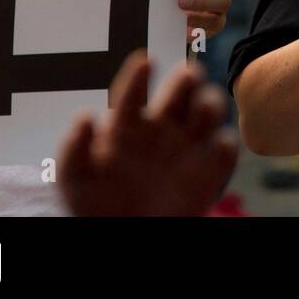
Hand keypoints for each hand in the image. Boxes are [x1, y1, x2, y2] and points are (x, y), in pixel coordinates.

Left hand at [58, 51, 237, 215]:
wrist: (126, 236)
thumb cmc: (97, 204)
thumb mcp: (74, 179)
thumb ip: (73, 149)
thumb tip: (85, 117)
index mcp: (129, 122)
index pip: (136, 91)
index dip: (140, 75)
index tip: (145, 62)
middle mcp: (163, 125)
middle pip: (184, 87)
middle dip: (188, 77)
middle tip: (188, 75)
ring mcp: (189, 144)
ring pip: (210, 108)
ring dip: (209, 102)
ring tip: (201, 110)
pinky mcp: (210, 166)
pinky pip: (225, 147)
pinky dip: (224, 142)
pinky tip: (216, 146)